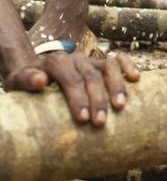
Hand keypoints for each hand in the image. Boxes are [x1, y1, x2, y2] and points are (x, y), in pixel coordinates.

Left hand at [4, 51, 139, 125]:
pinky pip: (118, 59)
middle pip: (90, 75)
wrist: (36, 67)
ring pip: (108, 66)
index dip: (77, 97)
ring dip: (116, 85)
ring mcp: (89, 60)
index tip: (83, 119)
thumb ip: (25, 79)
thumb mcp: (18, 80)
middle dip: (97, 99)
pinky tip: (136, 78)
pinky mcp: (100, 63)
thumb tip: (40, 80)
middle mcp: (75, 58)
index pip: (69, 77)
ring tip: (120, 106)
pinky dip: (128, 65)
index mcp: (56, 62)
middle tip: (100, 122)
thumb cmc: (27, 80)